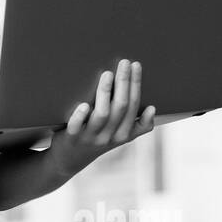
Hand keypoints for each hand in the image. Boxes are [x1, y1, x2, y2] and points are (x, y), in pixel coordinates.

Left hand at [50, 59, 154, 178]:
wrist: (69, 160)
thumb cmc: (96, 140)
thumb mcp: (120, 136)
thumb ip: (137, 125)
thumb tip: (152, 108)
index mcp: (124, 133)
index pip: (134, 105)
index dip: (136, 85)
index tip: (137, 65)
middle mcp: (110, 137)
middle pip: (121, 107)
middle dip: (125, 82)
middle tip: (124, 61)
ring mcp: (91, 138)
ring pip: (102, 114)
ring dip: (105, 93)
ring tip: (107, 74)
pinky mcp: (72, 139)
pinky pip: (77, 128)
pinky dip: (80, 116)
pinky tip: (84, 104)